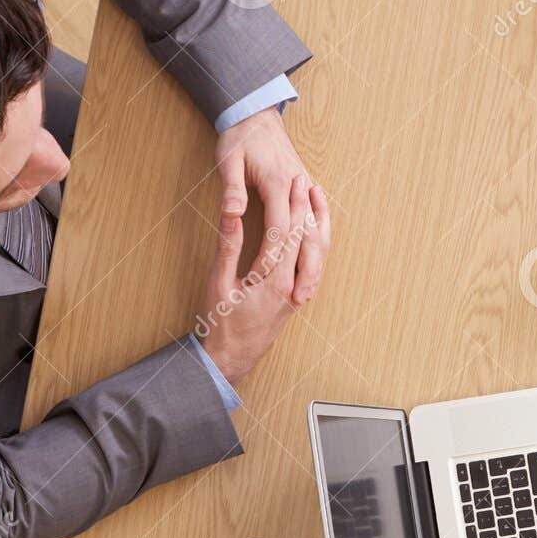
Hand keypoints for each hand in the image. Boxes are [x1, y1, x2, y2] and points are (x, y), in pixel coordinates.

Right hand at [198, 187, 330, 384]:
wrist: (231, 359)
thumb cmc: (221, 323)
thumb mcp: (219, 282)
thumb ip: (229, 246)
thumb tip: (232, 213)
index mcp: (275, 281)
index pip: (291, 233)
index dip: (293, 203)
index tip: (293, 178)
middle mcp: (293, 287)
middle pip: (308, 239)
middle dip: (307, 207)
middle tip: (305, 179)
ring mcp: (297, 295)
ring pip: (316, 254)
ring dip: (317, 224)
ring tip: (316, 198)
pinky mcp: (295, 299)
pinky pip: (312, 266)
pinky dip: (314, 243)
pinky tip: (312, 231)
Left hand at [215, 108, 322, 303]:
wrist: (256, 114)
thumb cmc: (239, 138)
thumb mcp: (228, 160)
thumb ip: (232, 189)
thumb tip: (232, 213)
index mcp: (277, 183)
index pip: (278, 227)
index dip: (269, 255)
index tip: (261, 279)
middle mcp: (297, 188)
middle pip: (306, 236)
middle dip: (303, 269)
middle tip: (296, 298)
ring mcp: (304, 190)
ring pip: (317, 233)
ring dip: (315, 264)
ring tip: (308, 292)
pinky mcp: (305, 192)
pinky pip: (318, 224)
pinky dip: (318, 247)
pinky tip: (313, 268)